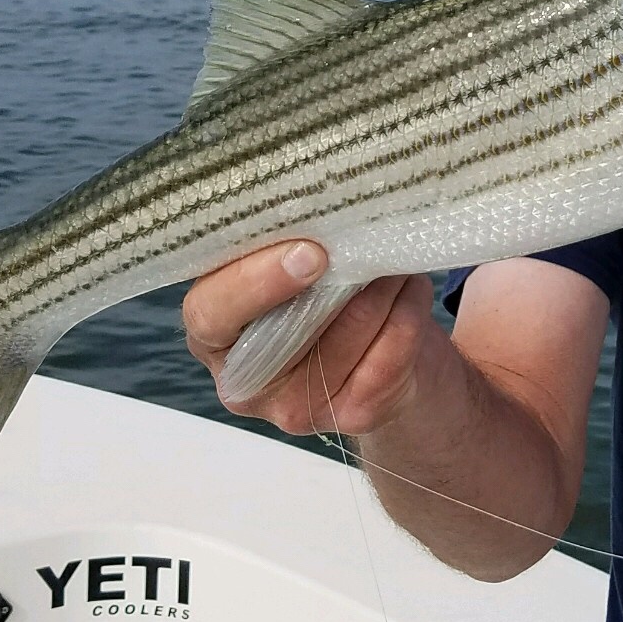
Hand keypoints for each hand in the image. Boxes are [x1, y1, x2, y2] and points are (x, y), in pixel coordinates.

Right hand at [181, 241, 437, 438]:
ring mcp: (298, 408)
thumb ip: (277, 246)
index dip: (256, 281)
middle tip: (369, 240)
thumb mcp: (277, 266)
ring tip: (394, 255)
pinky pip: (391, 351)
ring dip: (384, 285)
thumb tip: (316, 207)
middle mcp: (246, 382)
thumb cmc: (311, 293)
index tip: (310, 253)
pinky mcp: (353, 414)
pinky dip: (409, 310)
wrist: (372, 356)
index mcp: (212, 331)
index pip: (212, 312)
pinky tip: (410, 289)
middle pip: (292, 326)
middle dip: (341, 278)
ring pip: (352, 331)